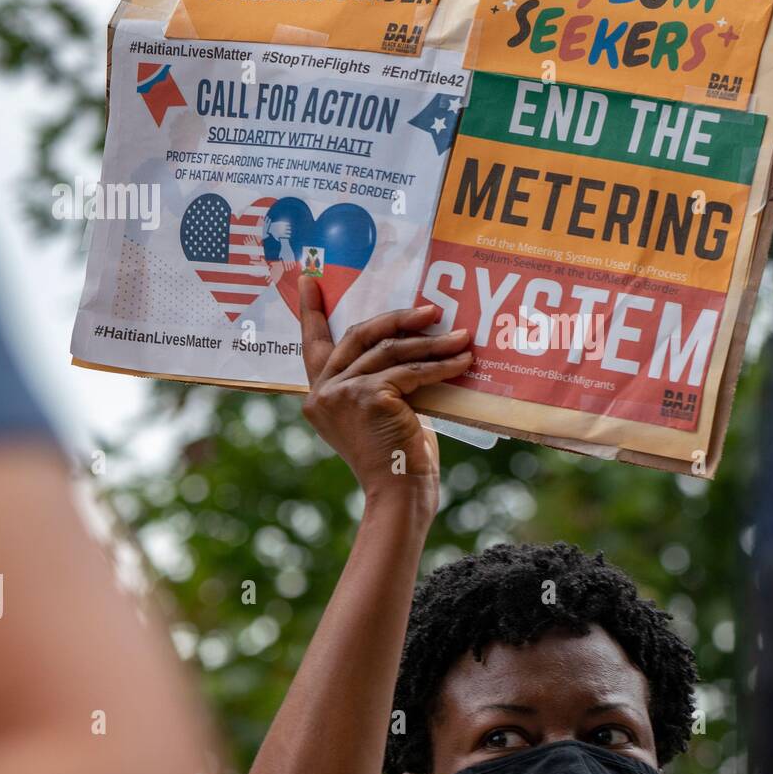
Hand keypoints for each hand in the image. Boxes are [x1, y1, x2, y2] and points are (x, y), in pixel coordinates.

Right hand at [297, 274, 471, 502]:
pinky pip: (410, 370)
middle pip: (359, 335)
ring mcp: (341, 393)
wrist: (399, 495)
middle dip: (397, 318)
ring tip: (462, 337)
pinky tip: (463, 362)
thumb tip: (411, 344)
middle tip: (431, 309)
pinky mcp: (367, 396)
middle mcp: (323, 392)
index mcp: (320, 395)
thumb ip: (382, 380)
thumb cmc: (398, 459)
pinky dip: (441, 366)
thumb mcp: (383, 412)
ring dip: (432, 343)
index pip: (314, 344)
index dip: (312, 311)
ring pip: (391, 351)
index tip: (310, 278)